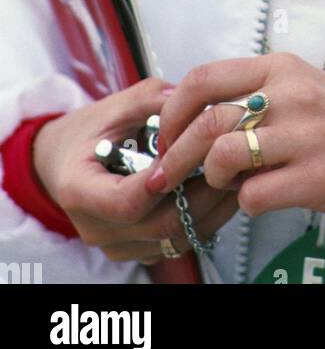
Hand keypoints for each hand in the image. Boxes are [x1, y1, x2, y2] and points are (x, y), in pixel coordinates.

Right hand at [31, 76, 239, 263]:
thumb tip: (191, 97)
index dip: (164, 181)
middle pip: (159, 224)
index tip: (192, 153)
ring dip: (210, 209)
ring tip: (234, 173)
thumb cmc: (90, 132)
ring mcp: (117, 246)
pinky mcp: (137, 251)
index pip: (125, 202)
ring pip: (175, 239)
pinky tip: (219, 191)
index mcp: (79, 190)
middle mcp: (95, 227)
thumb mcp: (115, 106)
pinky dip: (203, 220)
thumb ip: (151, 99)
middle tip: (231, 161)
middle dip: (202, 193)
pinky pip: (177, 244)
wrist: (66, 162)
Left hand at [149, 54, 324, 220]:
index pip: (204, 78)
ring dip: (212, 179)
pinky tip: (259, 199)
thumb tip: (194, 116)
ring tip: (224, 185)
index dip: (173, 111)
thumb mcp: (302, 87)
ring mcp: (305, 136)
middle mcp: (291, 96)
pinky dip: (245, 203)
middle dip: (174, 157)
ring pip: (225, 157)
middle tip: (165, 178)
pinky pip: (254, 195)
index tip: (165, 135)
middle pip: (207, 122)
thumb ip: (255, 93)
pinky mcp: (317, 178)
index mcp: (281, 69)